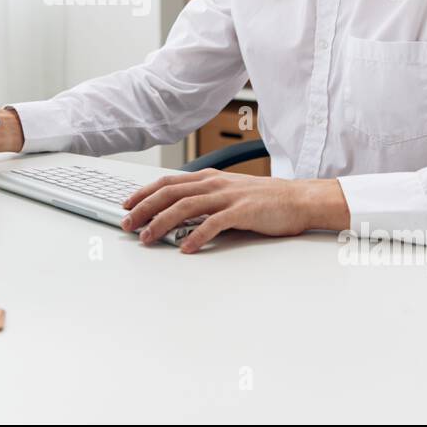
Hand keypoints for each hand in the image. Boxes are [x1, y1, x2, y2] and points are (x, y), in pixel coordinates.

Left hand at [120, 168, 350, 253]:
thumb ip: (206, 200)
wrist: (300, 199)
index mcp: (209, 178)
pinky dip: (196, 236)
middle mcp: (214, 184)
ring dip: (162, 223)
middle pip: (169, 194)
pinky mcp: (242, 212)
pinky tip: (185, 248)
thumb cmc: (266, 199)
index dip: (144, 193)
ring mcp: (228, 196)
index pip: (167, 183)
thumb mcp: (230, 192)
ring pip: (185, 207)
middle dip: (144, 209)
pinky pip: (213, 224)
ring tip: (147, 238)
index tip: (126, 205)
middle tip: (126, 224)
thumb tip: (178, 214)